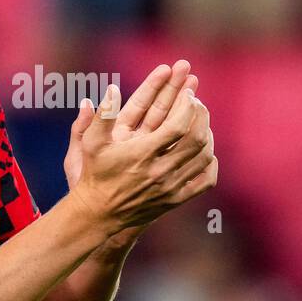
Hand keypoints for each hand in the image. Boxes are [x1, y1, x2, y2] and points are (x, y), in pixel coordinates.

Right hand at [64, 60, 200, 249]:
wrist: (99, 213)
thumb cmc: (95, 173)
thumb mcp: (91, 142)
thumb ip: (103, 114)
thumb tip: (112, 87)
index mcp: (142, 154)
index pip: (178, 125)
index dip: (187, 106)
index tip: (187, 94)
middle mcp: (160, 171)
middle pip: (196, 138)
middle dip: (201, 114)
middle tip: (196, 102)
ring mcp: (170, 187)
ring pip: (204, 157)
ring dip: (207, 135)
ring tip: (201, 122)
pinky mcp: (176, 199)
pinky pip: (206, 181)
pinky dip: (210, 163)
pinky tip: (205, 151)